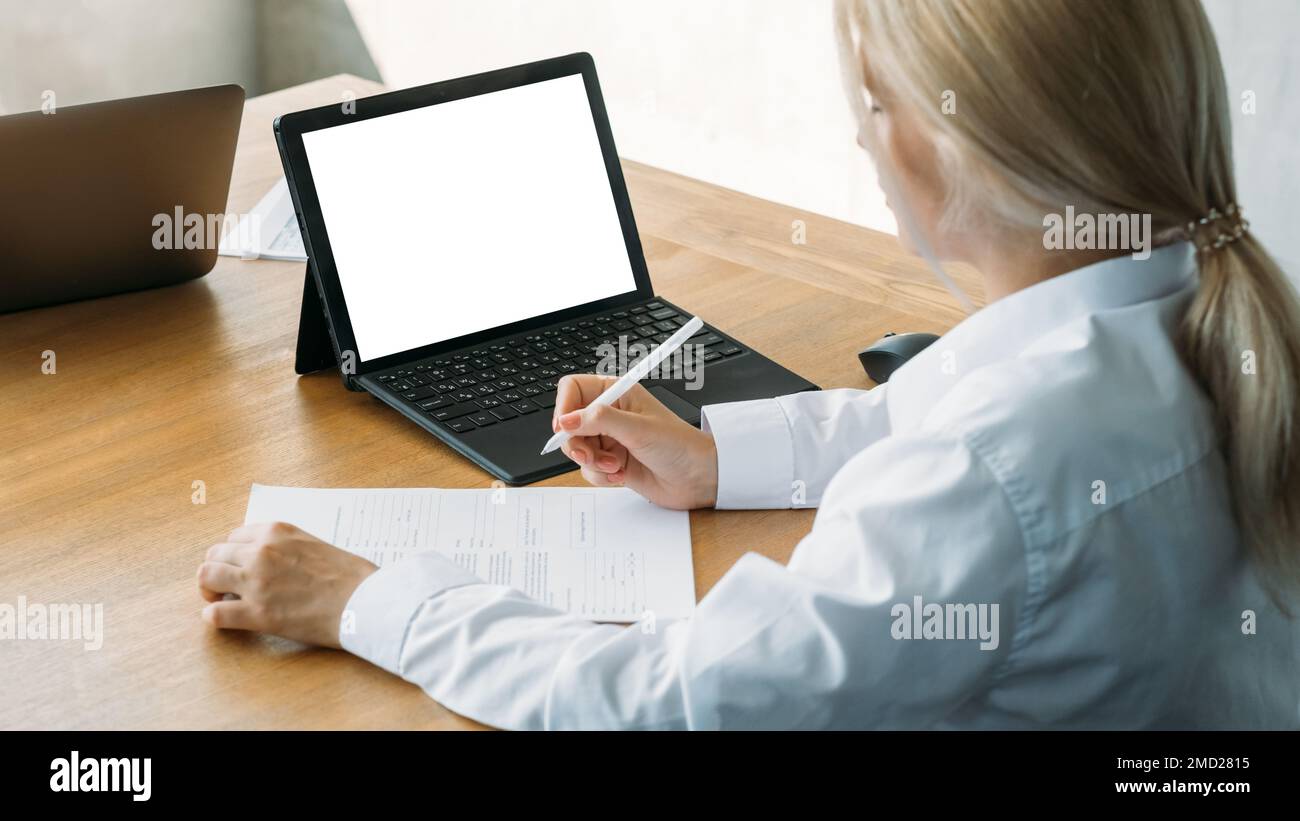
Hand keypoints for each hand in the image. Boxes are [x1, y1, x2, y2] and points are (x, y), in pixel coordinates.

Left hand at [196, 522, 377, 647]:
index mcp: (276, 532)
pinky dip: (214, 617)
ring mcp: (256, 582)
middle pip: (214, 555)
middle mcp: (261, 552)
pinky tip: (225, 620)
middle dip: (217, 570)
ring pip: (206, 578)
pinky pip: (215, 614)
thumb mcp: (316, 544)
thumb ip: (288, 547)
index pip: (234, 537)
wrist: (366, 602)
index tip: (240, 567)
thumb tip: (275, 561)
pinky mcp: (257, 614)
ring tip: (220, 601)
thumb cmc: (351, 576)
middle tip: (225, 587)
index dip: (234, 554)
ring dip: (209, 590)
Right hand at [553, 374, 717, 509]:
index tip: (565, 428)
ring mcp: (608, 439)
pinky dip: (601, 475)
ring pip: (576, 449)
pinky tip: (622, 475)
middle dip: (577, 443)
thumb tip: (567, 421)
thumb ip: (599, 421)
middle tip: (589, 454)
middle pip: (568, 423)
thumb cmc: (679, 445)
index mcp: (616, 392)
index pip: (572, 389)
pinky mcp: (610, 462)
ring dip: (593, 462)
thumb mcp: (637, 428)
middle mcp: (609, 414)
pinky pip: (587, 470)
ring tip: (616, 465)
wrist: (697, 478)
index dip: (564, 408)